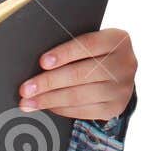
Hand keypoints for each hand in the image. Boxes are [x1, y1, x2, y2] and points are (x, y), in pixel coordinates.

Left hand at [17, 28, 136, 120]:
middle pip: (81, 74)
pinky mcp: (115, 107)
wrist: (121, 73)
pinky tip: (47, 106)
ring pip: (79, 96)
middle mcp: (124, 64)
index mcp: (117, 40)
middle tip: (26, 89)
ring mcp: (122, 88)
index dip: (64, 54)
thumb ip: (72, 46)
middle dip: (48, 82)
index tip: (42, 63)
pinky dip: (61, 109)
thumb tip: (39, 63)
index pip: (88, 45)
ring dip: (50, 100)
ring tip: (29, 102)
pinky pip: (83, 111)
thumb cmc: (97, 53)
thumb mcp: (93, 43)